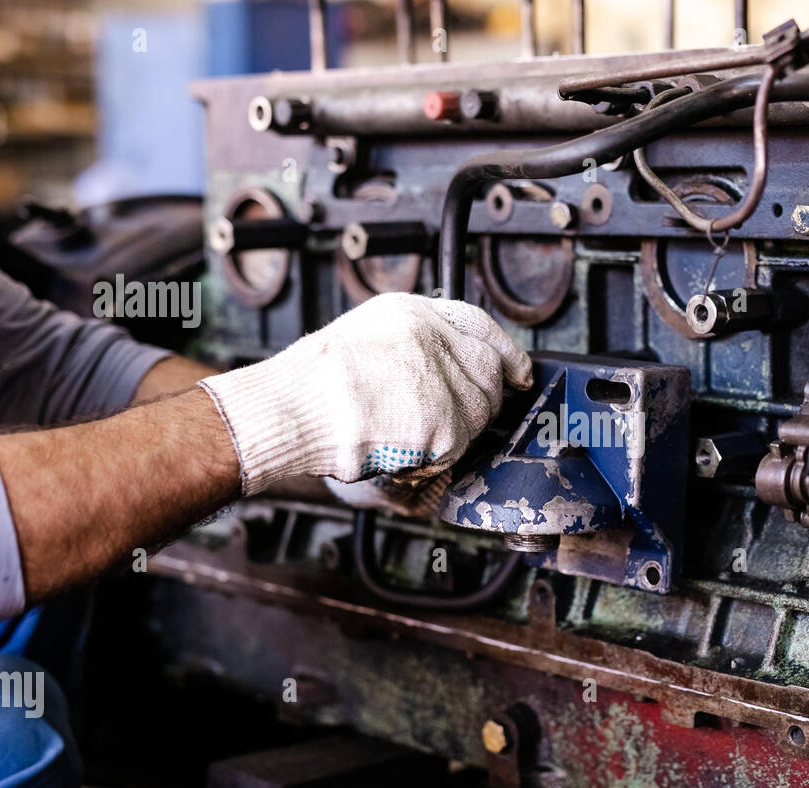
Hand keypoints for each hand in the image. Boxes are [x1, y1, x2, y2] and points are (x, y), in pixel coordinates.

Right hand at [199, 293, 531, 494]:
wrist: (290, 410)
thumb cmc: (311, 385)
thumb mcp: (365, 335)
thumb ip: (414, 343)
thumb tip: (456, 367)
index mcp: (410, 312)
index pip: (479, 324)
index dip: (506, 352)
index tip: (518, 372)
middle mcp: (429, 336)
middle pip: (488, 371)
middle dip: (483, 400)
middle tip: (453, 419)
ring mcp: (438, 377)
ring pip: (478, 412)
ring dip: (455, 432)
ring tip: (410, 432)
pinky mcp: (440, 420)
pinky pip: (458, 445)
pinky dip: (437, 455)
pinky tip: (405, 447)